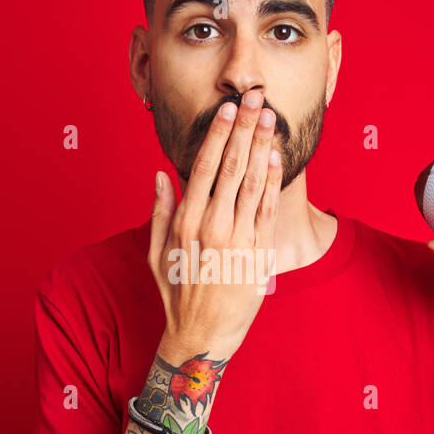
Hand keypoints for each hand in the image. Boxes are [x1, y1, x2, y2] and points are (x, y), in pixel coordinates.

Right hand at [148, 89, 282, 358]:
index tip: (226, 109)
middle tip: (254, 97)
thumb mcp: (157, 253)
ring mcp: (239, 239)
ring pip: (254, 182)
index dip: (218, 134)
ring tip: (269, 117)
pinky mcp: (260, 253)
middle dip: (244, 128)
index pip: (204, 167)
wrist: (203, 335)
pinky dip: (273, 180)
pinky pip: (269, 209)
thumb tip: (161, 175)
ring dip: (263, 145)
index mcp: (186, 222)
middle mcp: (213, 226)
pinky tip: (276, 156)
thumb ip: (161, 212)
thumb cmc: (178, 293)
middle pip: (232, 166)